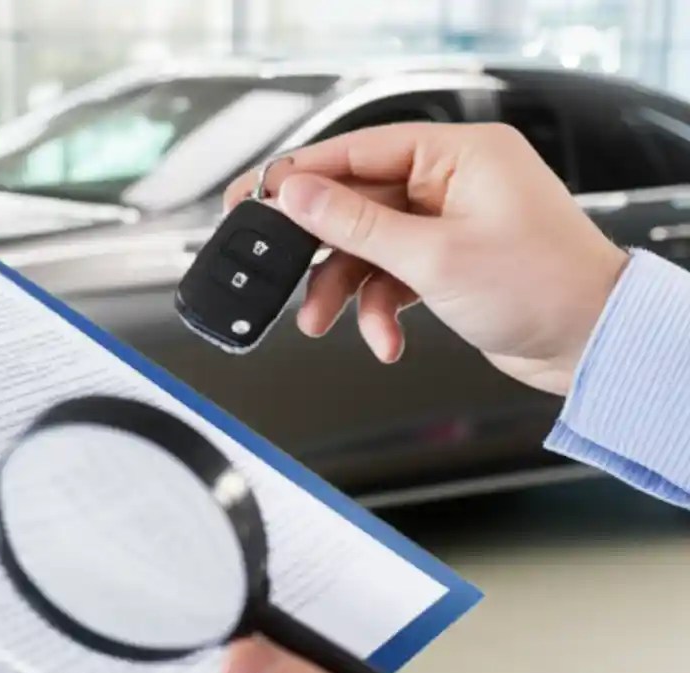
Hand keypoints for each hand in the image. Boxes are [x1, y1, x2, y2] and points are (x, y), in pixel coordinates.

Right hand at [224, 123, 628, 395]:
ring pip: (368, 246)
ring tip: (320, 321)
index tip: (255, 194)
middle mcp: (453, 181)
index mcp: (459, 154)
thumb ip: (355, 224)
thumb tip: (297, 195)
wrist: (593, 346)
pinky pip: (391, 275)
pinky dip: (380, 309)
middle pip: (356, 203)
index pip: (360, 150)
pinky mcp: (447, 260)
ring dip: (344, 289)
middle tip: (271, 262)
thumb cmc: (545, 289)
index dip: (301, 174)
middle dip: (320, 249)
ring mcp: (450, 222)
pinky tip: (384, 338)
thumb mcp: (432, 255)